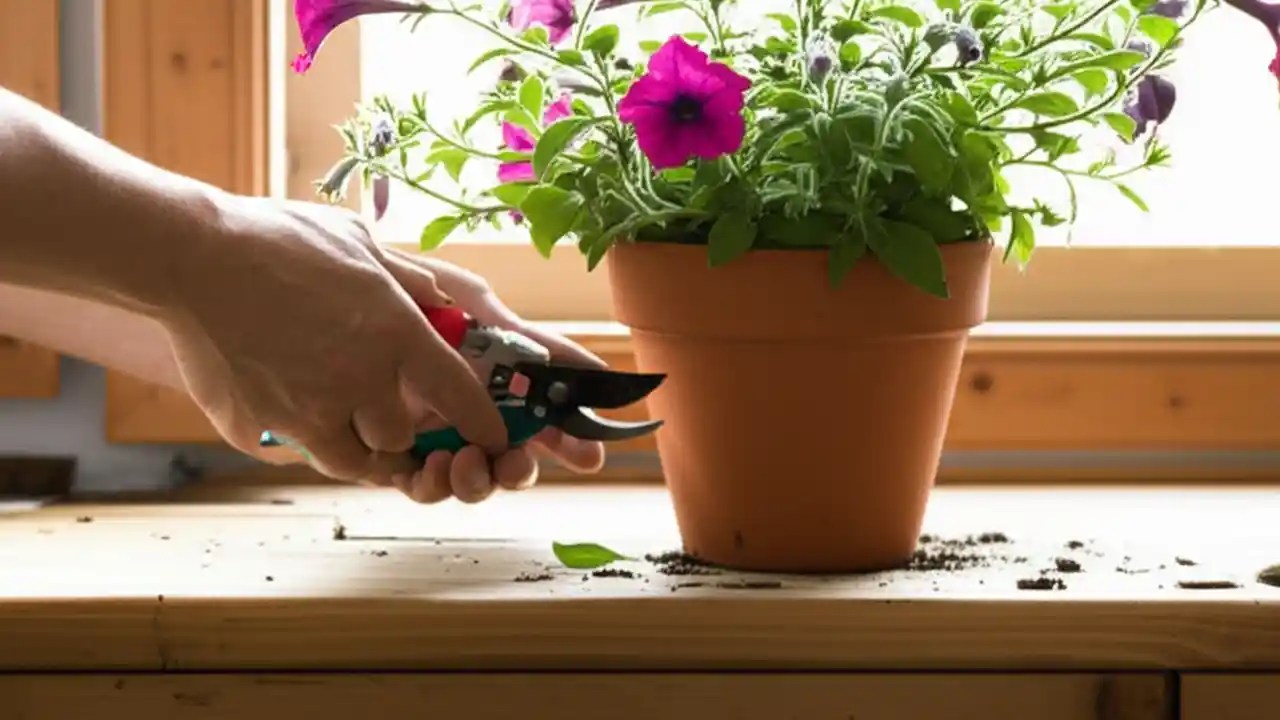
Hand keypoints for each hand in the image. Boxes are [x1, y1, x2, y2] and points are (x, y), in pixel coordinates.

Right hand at [160, 195, 508, 482]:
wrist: (192, 257)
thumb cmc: (276, 239)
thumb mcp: (357, 242)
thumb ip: (405, 279)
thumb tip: (438, 298)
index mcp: (396, 331)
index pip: (459, 395)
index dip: (481, 423)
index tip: (490, 435)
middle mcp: (362, 378)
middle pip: (403, 436)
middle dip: (403, 428)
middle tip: (392, 409)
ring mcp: (313, 408)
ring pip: (360, 457)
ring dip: (363, 443)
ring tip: (350, 417)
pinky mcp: (268, 425)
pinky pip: (308, 456)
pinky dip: (318, 446)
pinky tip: (309, 419)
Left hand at [374, 248, 609, 503]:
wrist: (316, 301)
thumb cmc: (392, 289)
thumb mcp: (467, 300)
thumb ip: (522, 334)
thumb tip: (588, 367)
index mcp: (488, 372)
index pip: (539, 412)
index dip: (568, 437)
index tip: (590, 454)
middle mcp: (461, 407)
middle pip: (508, 454)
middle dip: (520, 467)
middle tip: (515, 463)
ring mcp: (424, 432)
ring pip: (468, 476)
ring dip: (479, 480)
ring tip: (468, 464)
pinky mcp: (382, 452)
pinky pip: (417, 483)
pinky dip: (433, 485)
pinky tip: (434, 468)